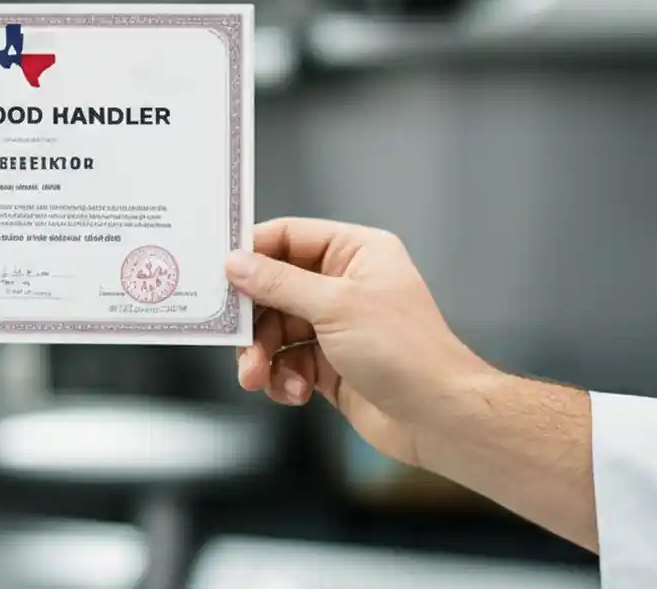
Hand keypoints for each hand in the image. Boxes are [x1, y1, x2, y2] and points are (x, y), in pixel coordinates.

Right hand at [225, 217, 496, 466]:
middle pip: (273, 289)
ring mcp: (336, 325)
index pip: (289, 237)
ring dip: (262, 356)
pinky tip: (296, 392)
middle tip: (235, 340)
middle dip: (253, 321)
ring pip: (275, 331)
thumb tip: (236, 263)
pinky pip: (287, 362)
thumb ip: (278, 283)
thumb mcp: (335, 306)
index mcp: (355, 253)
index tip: (219, 270)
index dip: (252, 252)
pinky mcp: (329, 363)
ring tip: (258, 377)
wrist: (437, 419)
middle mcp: (344, 285)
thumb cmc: (405, 352)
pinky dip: (283, 377)